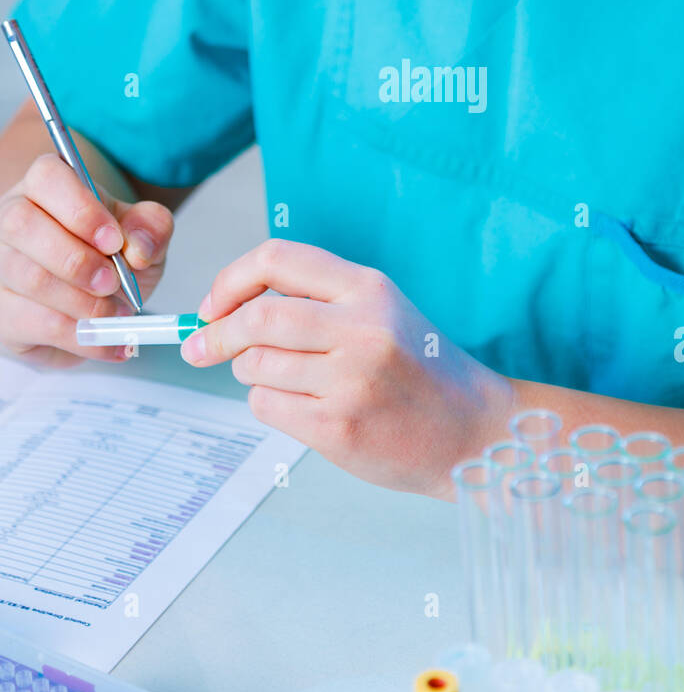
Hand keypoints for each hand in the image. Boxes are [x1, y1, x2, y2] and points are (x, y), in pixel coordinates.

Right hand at [0, 153, 173, 366]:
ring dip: (82, 302)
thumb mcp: (142, 235)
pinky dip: (80, 335)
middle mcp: (14, 218)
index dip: (80, 209)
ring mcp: (1, 265)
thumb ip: (150, 229)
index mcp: (48, 186)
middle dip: (76, 260)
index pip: (47, 177)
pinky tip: (109, 339)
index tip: (114, 240)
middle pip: (23, 226)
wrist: (100, 300)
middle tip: (114, 282)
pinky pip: (33, 322)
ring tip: (118, 313)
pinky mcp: (2, 311)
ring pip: (28, 277)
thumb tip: (139, 247)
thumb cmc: (113, 256)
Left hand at [180, 239, 514, 497]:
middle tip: (201, 346)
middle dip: (215, 334)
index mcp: (368, 288)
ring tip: (287, 380)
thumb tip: (230, 305)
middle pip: (256, 317)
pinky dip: (269, 405)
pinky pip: (267, 406)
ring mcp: (350, 380)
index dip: (230, 280)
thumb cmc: (420, 371)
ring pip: (255, 366)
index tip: (213, 304)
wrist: (473, 432)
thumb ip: (317, 299)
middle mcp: (361, 328)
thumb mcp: (382, 311)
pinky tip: (304, 407)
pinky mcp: (339, 427)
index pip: (277, 259)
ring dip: (251, 373)